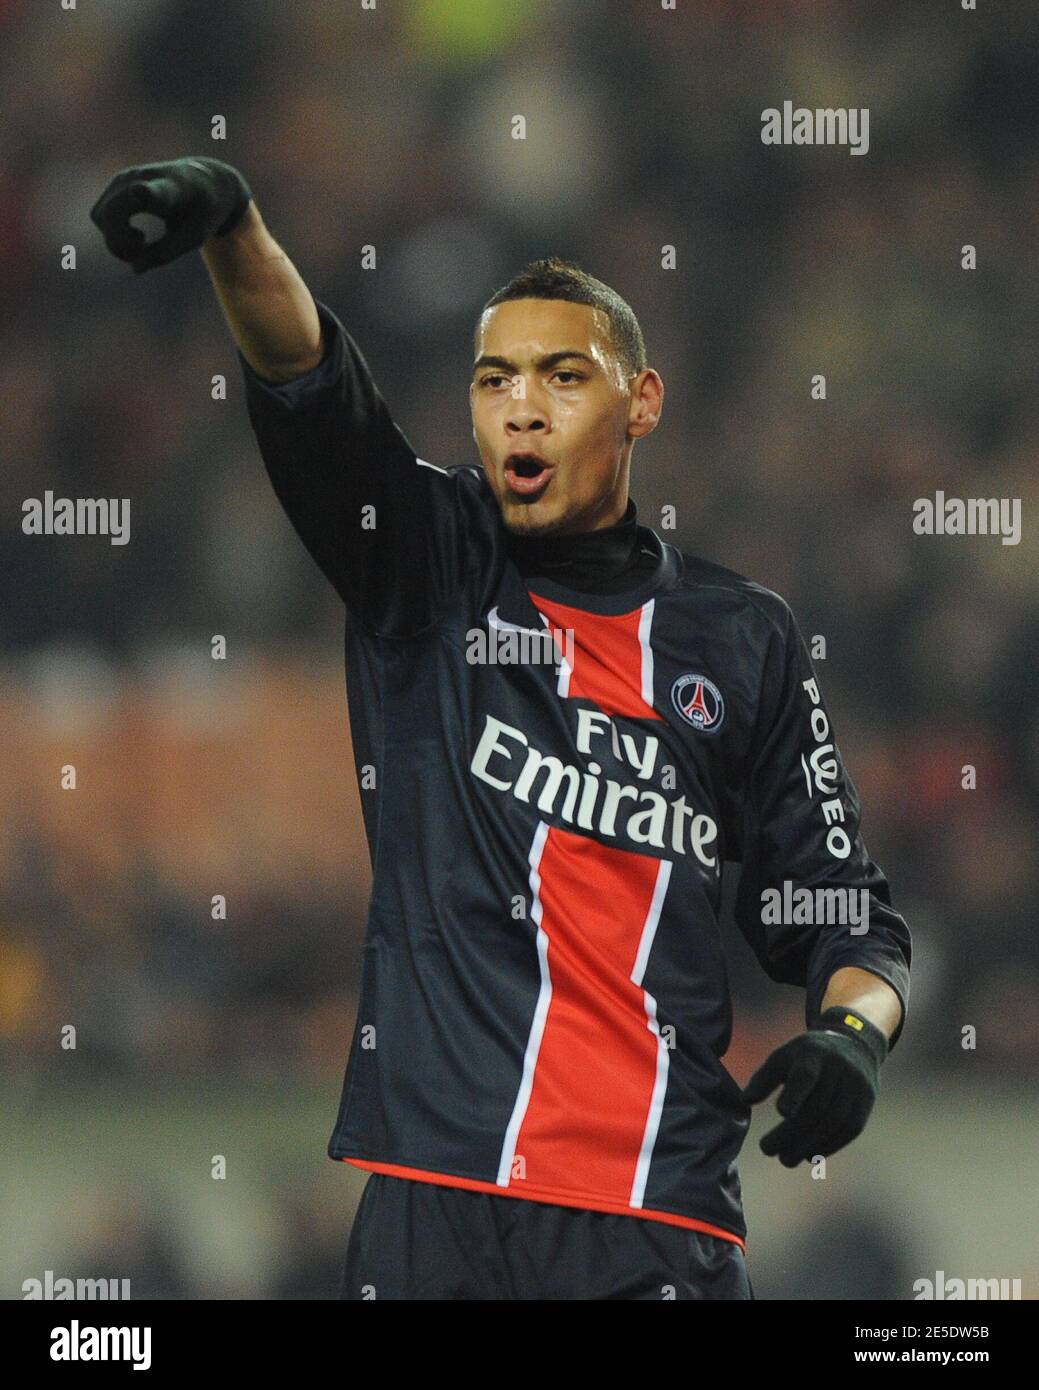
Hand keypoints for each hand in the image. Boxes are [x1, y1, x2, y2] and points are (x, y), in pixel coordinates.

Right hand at [90, 156, 251, 273]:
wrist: (204, 182)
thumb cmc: (202, 213)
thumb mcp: (193, 238)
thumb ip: (165, 253)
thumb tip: (135, 269)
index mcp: (172, 190)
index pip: (154, 191)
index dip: (144, 194)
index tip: (140, 193)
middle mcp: (143, 177)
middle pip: (112, 213)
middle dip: (121, 243)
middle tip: (144, 248)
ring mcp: (125, 178)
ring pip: (100, 216)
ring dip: (116, 241)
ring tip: (143, 243)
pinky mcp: (116, 184)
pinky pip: (100, 215)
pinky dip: (114, 234)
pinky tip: (138, 236)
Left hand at [739, 1008, 887, 1166]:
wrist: (854, 1046)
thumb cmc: (807, 1056)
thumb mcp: (784, 1057)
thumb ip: (764, 1078)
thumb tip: (745, 1101)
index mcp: (814, 1054)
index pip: (806, 1075)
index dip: (795, 1094)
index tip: (781, 1113)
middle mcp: (839, 1069)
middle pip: (816, 1107)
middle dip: (791, 1133)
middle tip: (767, 1150)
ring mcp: (856, 1086)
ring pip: (833, 1122)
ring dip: (808, 1145)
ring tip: (785, 1159)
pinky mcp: (866, 1103)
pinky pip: (849, 1130)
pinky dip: (828, 1146)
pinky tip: (809, 1156)